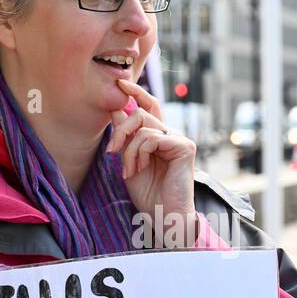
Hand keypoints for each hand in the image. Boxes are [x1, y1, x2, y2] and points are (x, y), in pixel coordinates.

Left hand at [108, 77, 197, 247]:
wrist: (162, 215)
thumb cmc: (148, 193)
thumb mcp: (129, 160)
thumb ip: (125, 136)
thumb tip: (115, 108)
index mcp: (159, 137)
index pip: (149, 106)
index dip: (136, 92)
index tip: (120, 82)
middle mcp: (171, 134)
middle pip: (142, 113)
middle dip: (121, 129)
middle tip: (112, 151)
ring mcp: (179, 139)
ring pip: (144, 126)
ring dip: (129, 150)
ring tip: (130, 170)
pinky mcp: (184, 147)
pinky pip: (152, 137)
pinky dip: (140, 152)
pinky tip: (140, 168)